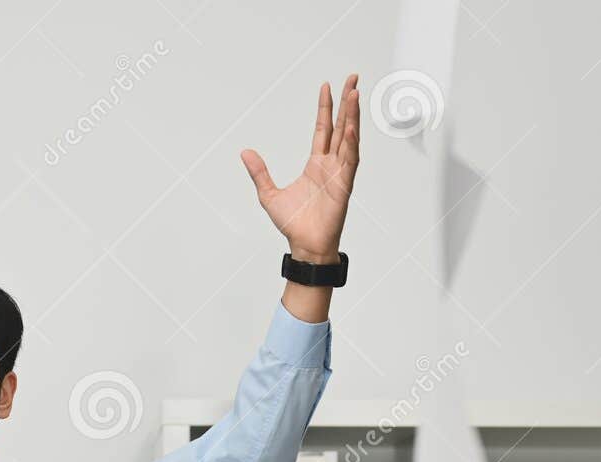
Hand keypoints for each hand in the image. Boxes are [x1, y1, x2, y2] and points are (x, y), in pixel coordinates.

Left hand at [241, 75, 359, 262]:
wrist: (305, 246)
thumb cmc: (294, 225)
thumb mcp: (268, 194)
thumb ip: (259, 172)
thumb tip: (245, 153)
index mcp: (316, 164)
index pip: (323, 129)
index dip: (325, 108)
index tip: (327, 88)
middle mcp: (330, 164)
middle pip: (341, 126)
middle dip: (347, 102)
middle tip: (352, 78)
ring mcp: (340, 173)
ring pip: (349, 137)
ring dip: (353, 115)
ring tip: (355, 92)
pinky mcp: (344, 184)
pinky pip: (350, 159)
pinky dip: (352, 142)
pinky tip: (353, 126)